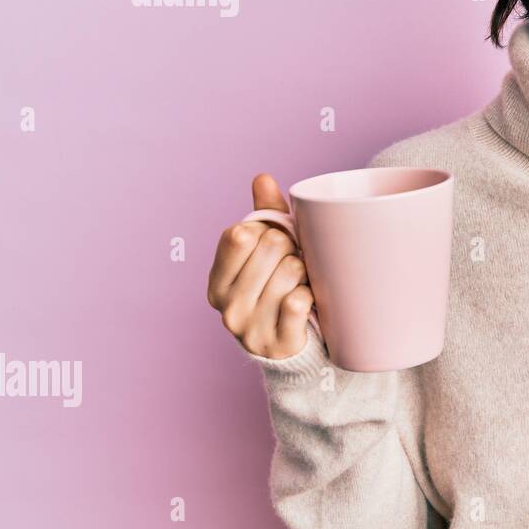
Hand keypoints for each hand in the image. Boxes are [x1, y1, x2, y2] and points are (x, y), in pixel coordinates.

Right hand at [206, 173, 314, 358]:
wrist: (297, 351)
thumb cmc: (281, 292)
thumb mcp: (268, 255)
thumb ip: (265, 216)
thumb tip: (263, 178)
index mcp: (217, 282)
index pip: (240, 233)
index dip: (266, 231)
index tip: (275, 244)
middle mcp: (227, 307)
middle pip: (272, 246)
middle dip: (292, 249)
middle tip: (295, 265)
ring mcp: (250, 328)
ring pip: (291, 270)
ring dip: (306, 273)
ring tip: (302, 284)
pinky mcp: (277, 343)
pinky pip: (299, 301)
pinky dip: (311, 296)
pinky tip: (308, 303)